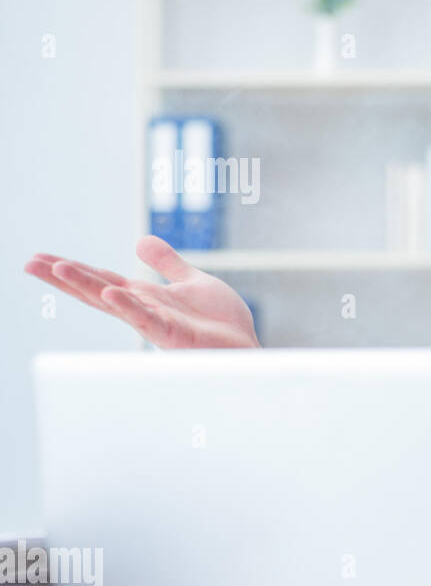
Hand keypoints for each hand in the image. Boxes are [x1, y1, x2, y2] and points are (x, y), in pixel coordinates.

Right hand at [24, 235, 259, 348]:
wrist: (246, 345)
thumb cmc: (220, 322)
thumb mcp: (191, 281)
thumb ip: (166, 263)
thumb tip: (139, 240)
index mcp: (145, 297)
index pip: (101, 279)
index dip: (72, 269)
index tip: (40, 258)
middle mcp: (143, 310)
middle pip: (96, 290)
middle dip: (64, 277)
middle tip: (30, 263)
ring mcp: (156, 323)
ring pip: (114, 302)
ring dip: (86, 285)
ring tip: (58, 268)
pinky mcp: (174, 335)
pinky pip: (147, 320)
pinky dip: (128, 307)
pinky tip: (110, 293)